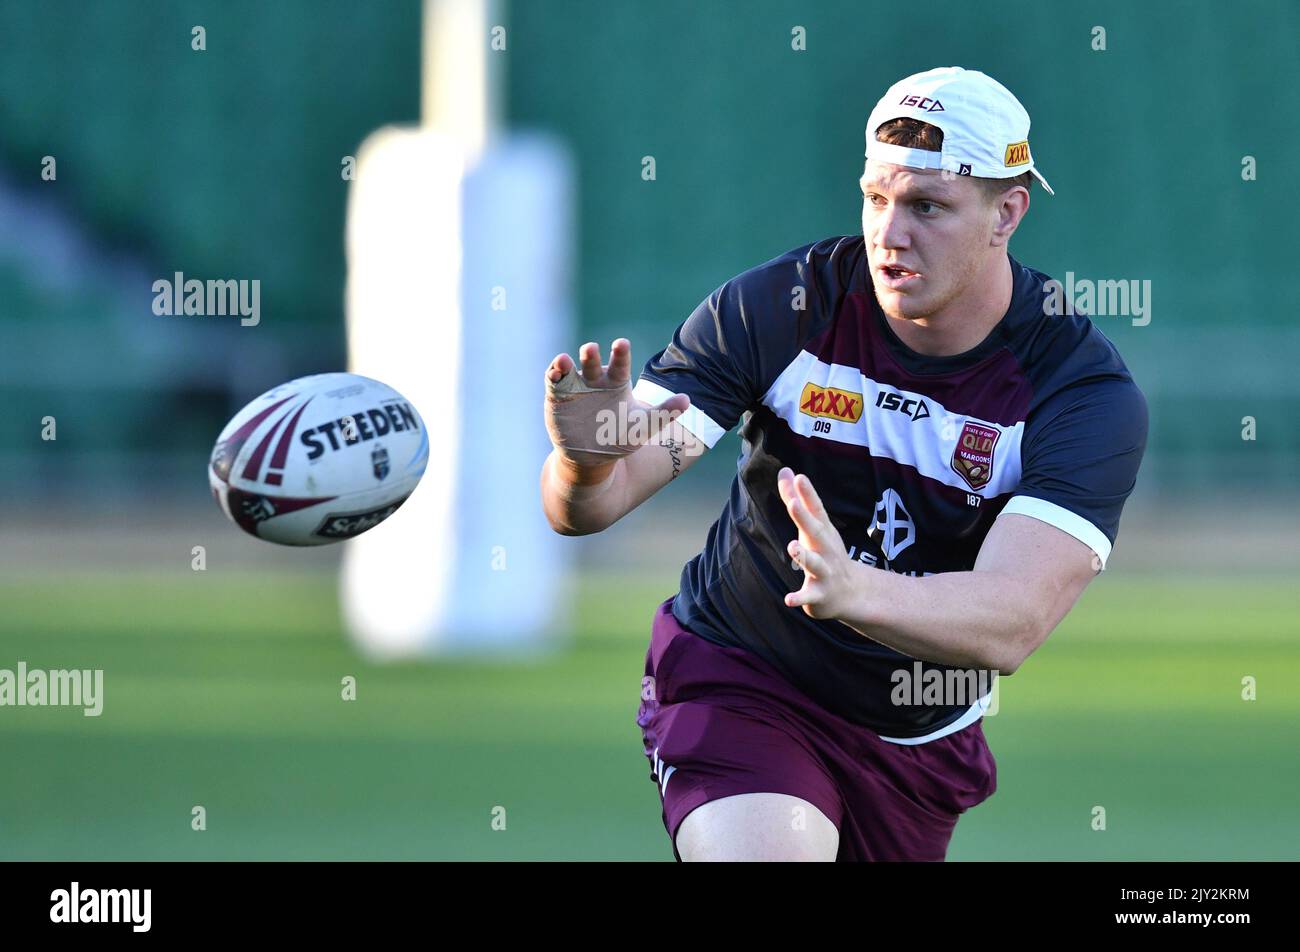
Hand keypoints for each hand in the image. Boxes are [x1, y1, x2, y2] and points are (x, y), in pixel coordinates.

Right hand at [544, 339, 688, 468]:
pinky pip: (553, 381)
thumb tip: (687, 399)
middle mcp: (595, 380)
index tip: (622, 343)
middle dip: (590, 355)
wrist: (592, 458)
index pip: (620, 363)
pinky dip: (552, 374)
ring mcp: (574, 386)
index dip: (620, 353)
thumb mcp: (643, 427)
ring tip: (564, 361)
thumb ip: (664, 413)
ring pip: (569, 368)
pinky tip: (554, 372)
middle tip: (591, 348)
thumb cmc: (619, 437)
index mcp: (616, 381)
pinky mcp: (557, 395)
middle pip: (593, 362)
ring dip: (565, 363)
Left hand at [777, 467, 854, 619]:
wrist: (851, 593)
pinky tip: (789, 600)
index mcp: (823, 532)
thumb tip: (785, 470)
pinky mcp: (818, 594)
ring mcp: (824, 572)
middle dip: (805, 518)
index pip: (816, 510)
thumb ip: (797, 499)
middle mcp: (826, 550)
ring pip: (814, 564)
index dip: (808, 494)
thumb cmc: (826, 553)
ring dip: (804, 555)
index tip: (798, 476)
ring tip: (792, 546)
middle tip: (793, 503)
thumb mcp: (814, 526)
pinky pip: (808, 597)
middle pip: (815, 532)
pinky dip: (800, 598)